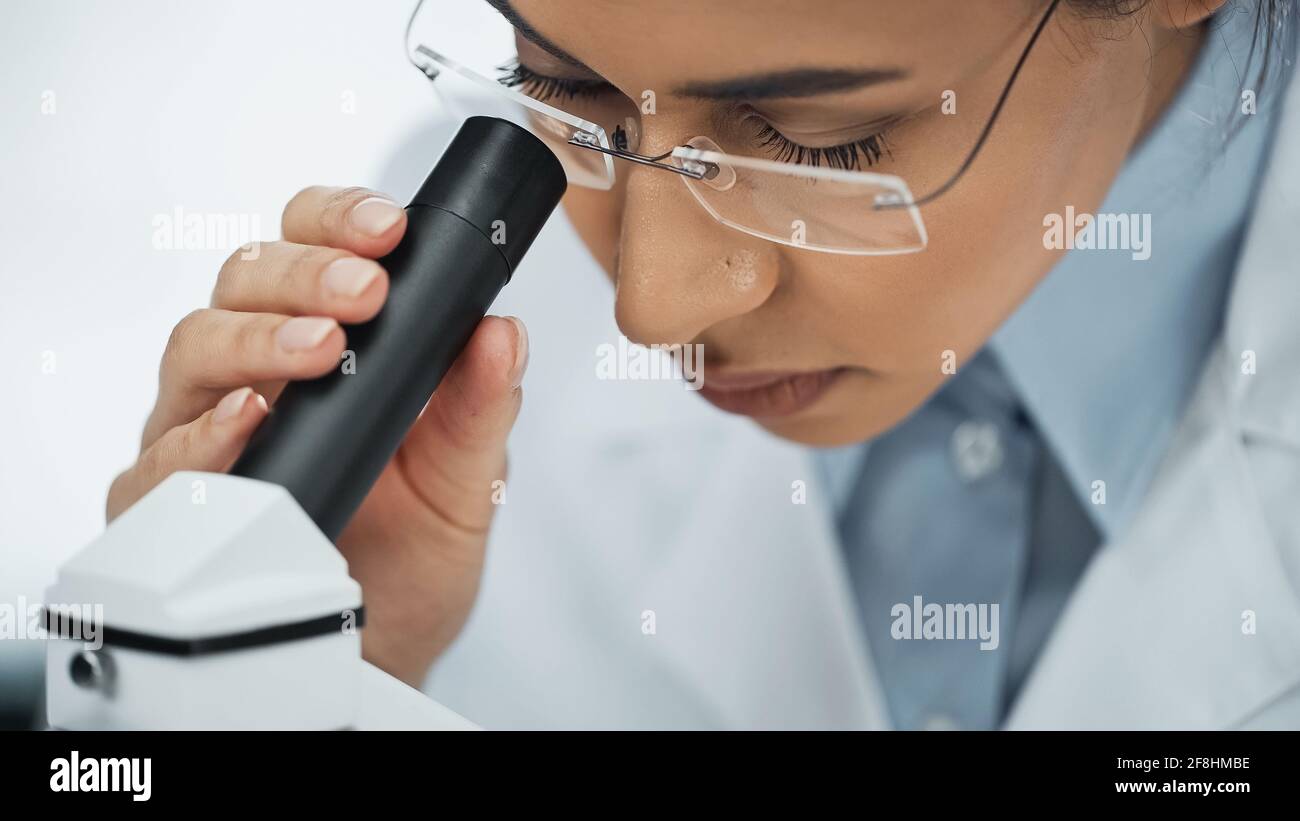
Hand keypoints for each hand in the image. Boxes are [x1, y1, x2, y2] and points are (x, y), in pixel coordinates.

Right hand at [107, 185, 527, 685]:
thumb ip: (482, 405)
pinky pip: (160, 460)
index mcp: (324, 344)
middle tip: (364, 296)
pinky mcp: (174, 506)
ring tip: (317, 349)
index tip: (389, 231)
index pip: (309, 246)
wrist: (381, 642)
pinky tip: (245, 425)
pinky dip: (202, 438)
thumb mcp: (468, 476)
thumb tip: (503, 332)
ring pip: (193, 350)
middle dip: (304, 275)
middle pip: (243, 281)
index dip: (338, 221)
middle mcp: (254, 375)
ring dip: (256, 339)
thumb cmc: (414, 549)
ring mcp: (205, 435)